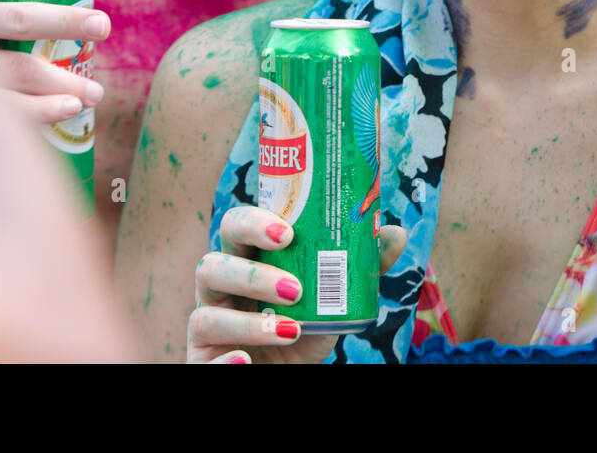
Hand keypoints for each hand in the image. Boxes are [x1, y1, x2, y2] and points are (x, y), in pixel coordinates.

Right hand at [188, 205, 407, 363]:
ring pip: (206, 316)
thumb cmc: (302, 329)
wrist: (284, 373)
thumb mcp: (332, 301)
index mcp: (246, 261)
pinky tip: (246, 360)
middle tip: (294, 287)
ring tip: (291, 330)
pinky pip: (203, 361)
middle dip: (250, 274)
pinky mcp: (202, 362)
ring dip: (248, 323)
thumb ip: (360, 268)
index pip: (235, 228)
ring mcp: (207, 326)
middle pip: (210, 266)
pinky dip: (225, 360)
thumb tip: (394, 233)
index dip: (253, 223)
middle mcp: (219, 290)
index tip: (287, 232)